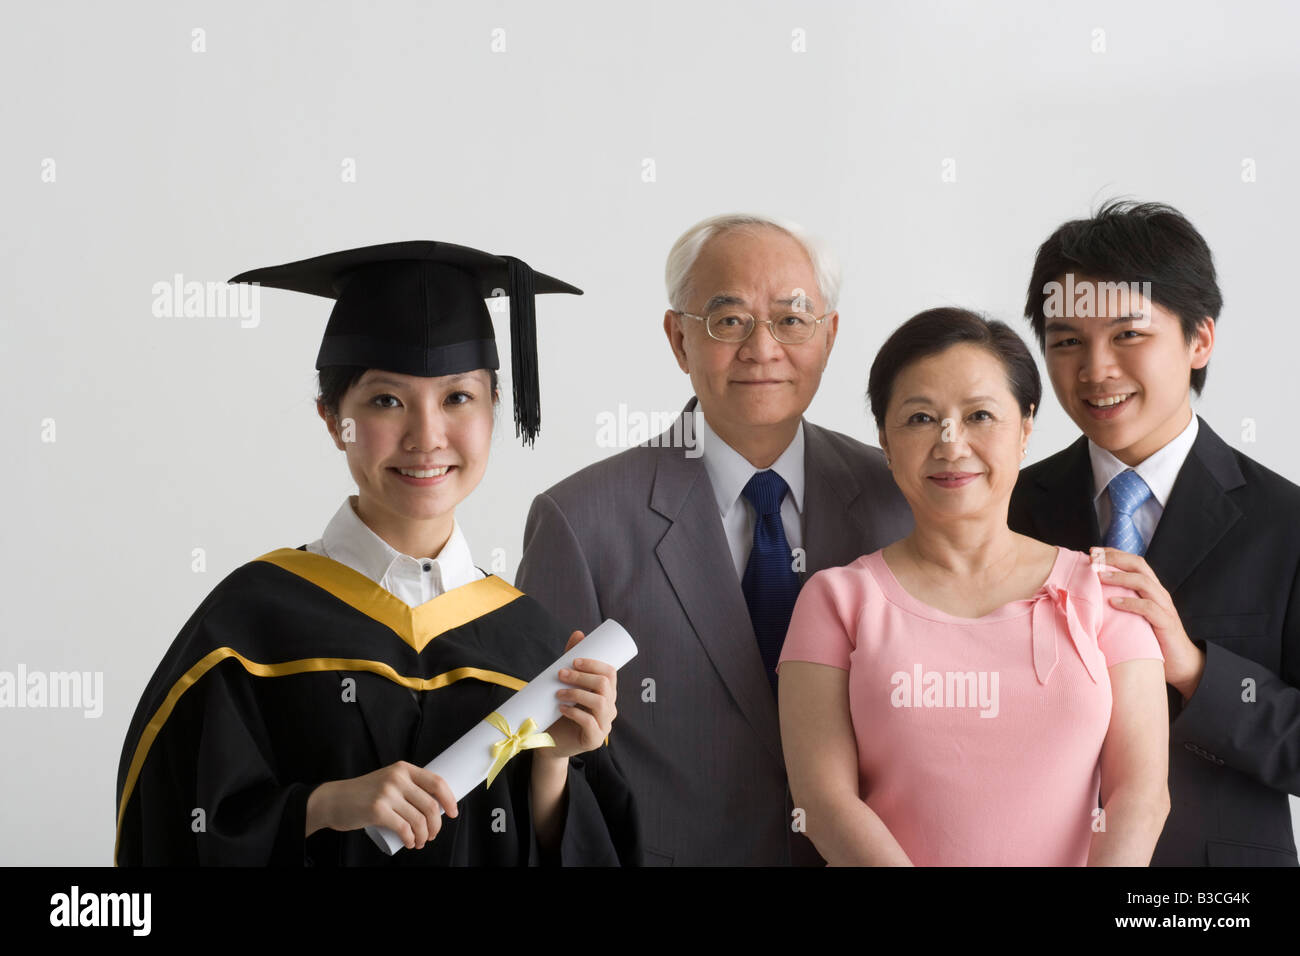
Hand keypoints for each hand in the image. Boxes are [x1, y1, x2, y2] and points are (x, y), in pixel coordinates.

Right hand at [305, 761, 457, 849]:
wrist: (334, 800)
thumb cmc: (364, 794)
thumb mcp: (388, 781)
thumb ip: (407, 786)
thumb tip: (436, 803)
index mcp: (403, 769)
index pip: (437, 782)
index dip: (450, 799)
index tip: (453, 813)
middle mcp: (397, 778)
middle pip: (430, 805)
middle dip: (436, 825)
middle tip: (432, 834)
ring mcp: (387, 793)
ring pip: (419, 820)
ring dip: (424, 836)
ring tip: (420, 842)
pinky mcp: (377, 810)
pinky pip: (404, 828)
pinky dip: (412, 839)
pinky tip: (411, 843)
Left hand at [536, 630, 617, 763]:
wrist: (549, 742)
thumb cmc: (559, 711)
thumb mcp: (565, 684)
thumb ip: (572, 662)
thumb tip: (579, 633)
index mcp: (606, 693)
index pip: (610, 673)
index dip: (594, 664)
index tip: (573, 660)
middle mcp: (609, 708)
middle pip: (604, 686)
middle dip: (581, 677)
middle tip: (561, 674)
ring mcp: (604, 725)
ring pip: (600, 703)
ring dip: (577, 693)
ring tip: (559, 693)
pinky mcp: (595, 740)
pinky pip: (590, 723)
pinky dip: (575, 713)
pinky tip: (562, 708)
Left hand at [1093, 547, 1205, 699]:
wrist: (1180, 664)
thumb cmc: (1150, 638)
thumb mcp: (1132, 616)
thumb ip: (1119, 603)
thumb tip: (1090, 596)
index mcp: (1150, 589)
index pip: (1134, 562)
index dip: (1114, 553)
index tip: (1092, 551)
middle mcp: (1158, 593)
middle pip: (1139, 565)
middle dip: (1115, 558)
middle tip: (1093, 558)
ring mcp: (1164, 607)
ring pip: (1144, 582)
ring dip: (1119, 577)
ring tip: (1098, 576)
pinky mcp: (1166, 623)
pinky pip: (1149, 608)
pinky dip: (1130, 603)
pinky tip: (1113, 602)